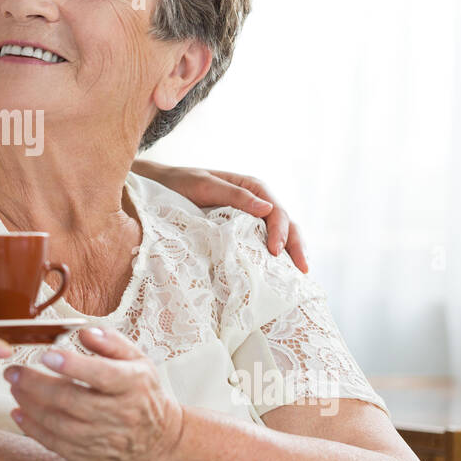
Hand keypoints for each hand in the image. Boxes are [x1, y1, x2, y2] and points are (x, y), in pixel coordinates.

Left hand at [6, 327, 183, 460]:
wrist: (159, 444)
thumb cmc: (143, 394)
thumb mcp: (138, 361)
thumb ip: (111, 342)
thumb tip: (83, 332)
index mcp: (132, 385)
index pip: (101, 375)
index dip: (73, 365)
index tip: (47, 354)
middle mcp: (119, 415)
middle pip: (72, 401)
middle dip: (36, 385)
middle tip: (13, 372)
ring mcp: (104, 440)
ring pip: (59, 425)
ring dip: (30, 405)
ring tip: (14, 387)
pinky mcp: (90, 458)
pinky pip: (56, 445)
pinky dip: (33, 429)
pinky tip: (19, 413)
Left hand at [132, 161, 307, 271]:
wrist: (159, 188)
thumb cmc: (180, 184)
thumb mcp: (204, 185)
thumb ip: (234, 195)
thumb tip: (267, 209)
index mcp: (252, 187)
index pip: (276, 210)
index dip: (281, 231)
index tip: (276, 252)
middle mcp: (256, 202)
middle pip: (285, 224)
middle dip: (296, 246)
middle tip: (301, 271)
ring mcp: (250, 219)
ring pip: (279, 235)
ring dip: (290, 253)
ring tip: (298, 276)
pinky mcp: (240, 233)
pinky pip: (261, 244)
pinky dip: (273, 258)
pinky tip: (279, 274)